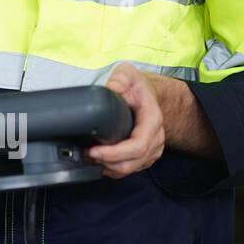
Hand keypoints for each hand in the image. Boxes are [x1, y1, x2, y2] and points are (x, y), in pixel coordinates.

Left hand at [85, 63, 165, 177]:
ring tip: (90, 158)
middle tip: (87, 155)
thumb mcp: (128, 74)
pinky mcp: (146, 155)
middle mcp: (156, 137)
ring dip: (110, 168)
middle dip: (108, 162)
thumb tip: (111, 88)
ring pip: (132, 169)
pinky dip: (114, 169)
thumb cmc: (137, 86)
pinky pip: (131, 169)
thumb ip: (121, 78)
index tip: (95, 151)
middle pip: (133, 161)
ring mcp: (152, 148)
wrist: (146, 94)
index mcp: (152, 120)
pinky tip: (100, 163)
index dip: (116, 152)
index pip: (138, 145)